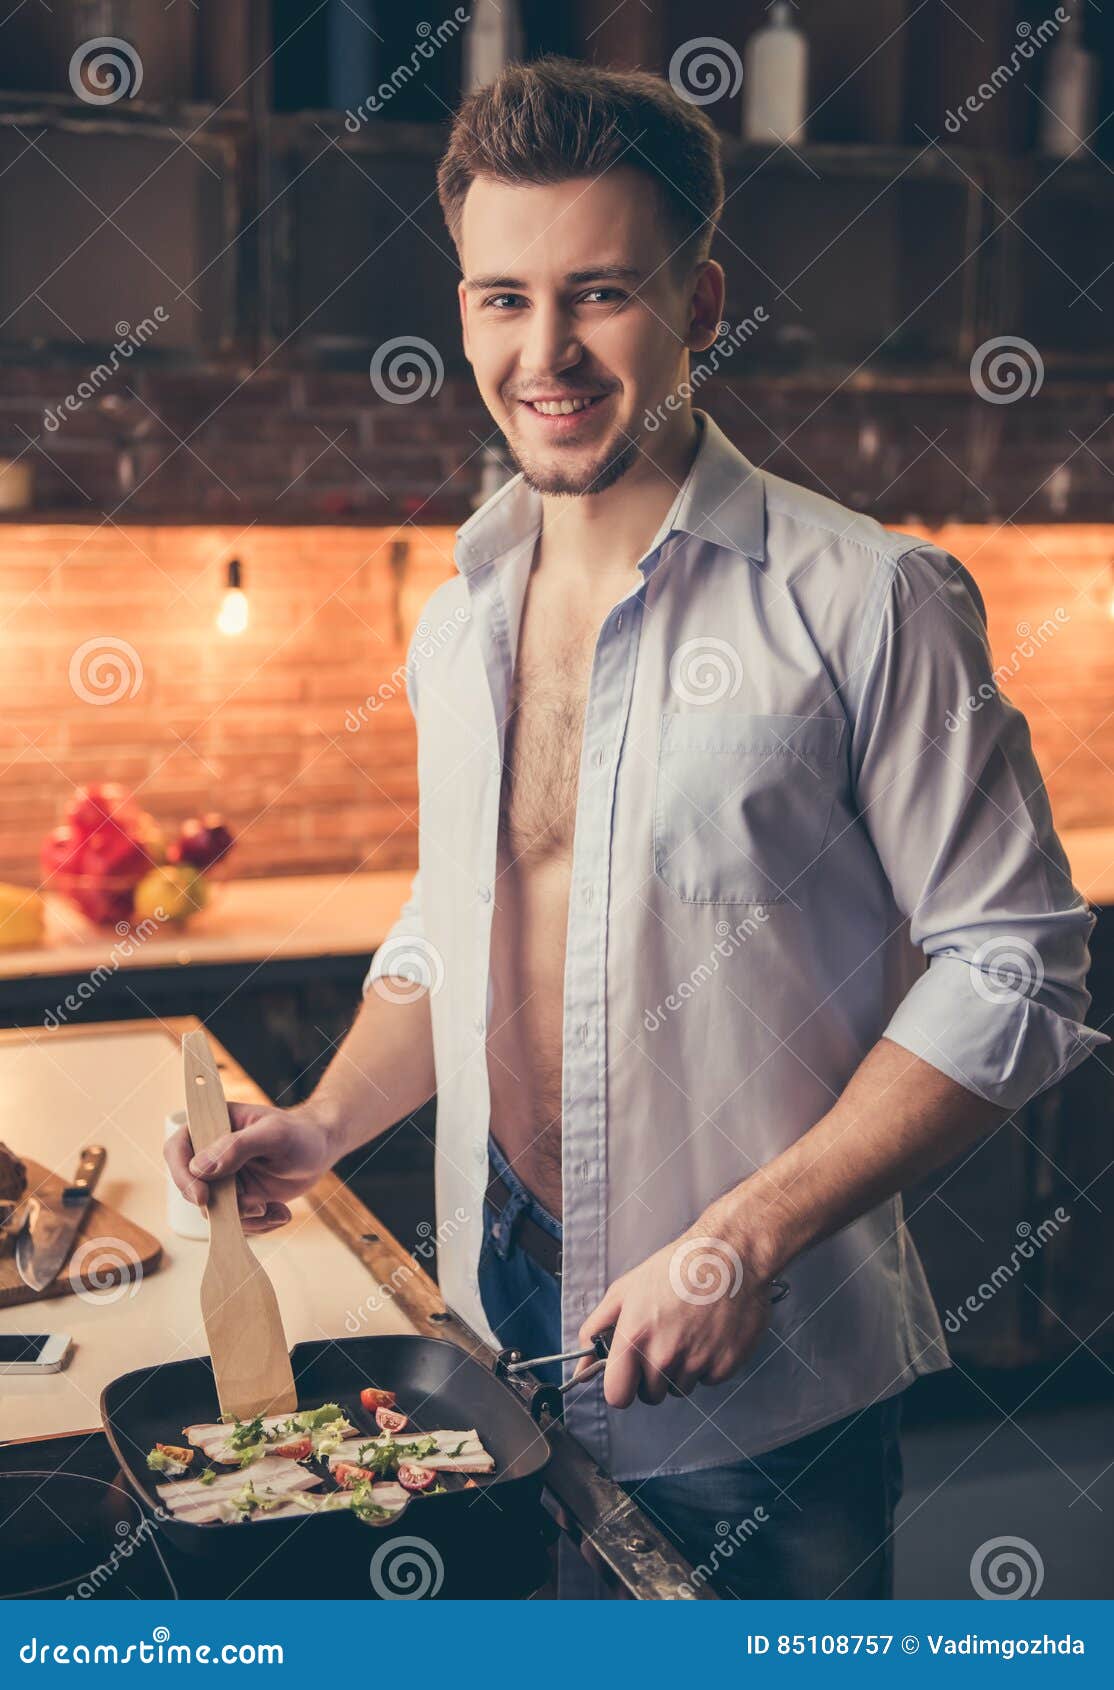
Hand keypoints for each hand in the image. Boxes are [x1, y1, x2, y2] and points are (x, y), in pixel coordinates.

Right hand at [164, 1099, 339, 1233]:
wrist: (320, 1151)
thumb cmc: (299, 1133)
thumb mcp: (274, 1134)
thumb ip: (237, 1146)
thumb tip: (199, 1167)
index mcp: (212, 1126)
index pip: (177, 1149)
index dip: (182, 1175)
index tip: (204, 1196)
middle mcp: (211, 1154)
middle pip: (193, 1188)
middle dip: (224, 1206)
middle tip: (258, 1206)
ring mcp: (224, 1180)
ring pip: (214, 1212)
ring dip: (245, 1219)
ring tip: (275, 1209)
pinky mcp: (238, 1200)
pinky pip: (234, 1223)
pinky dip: (258, 1225)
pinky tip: (280, 1213)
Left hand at [574, 1225, 775, 1406]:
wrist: (730, 1255)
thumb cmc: (675, 1268)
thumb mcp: (624, 1290)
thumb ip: (596, 1330)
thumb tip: (580, 1368)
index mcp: (635, 1336)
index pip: (617, 1395)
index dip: (620, 1388)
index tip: (627, 1376)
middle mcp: (665, 1354)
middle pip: (651, 1395)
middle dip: (653, 1376)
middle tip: (663, 1342)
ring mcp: (697, 1362)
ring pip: (680, 1388)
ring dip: (681, 1369)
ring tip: (688, 1332)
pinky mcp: (726, 1365)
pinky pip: (708, 1380)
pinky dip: (708, 1364)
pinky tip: (709, 1334)